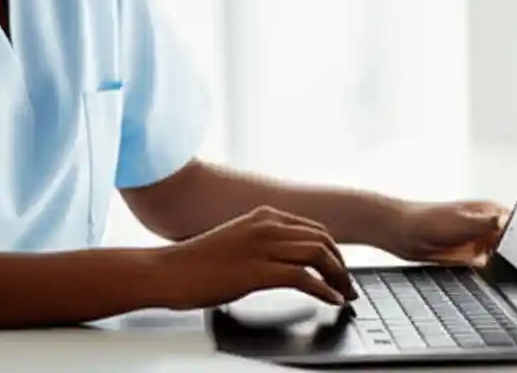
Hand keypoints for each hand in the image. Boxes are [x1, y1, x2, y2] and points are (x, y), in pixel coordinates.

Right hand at [152, 205, 358, 309]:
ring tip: (344, 294)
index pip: (314, 228)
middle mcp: (266, 225)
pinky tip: (330, 300)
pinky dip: (324, 290)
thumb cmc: (196, 262)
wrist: (168, 271)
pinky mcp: (258, 271)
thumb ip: (261, 244)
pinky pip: (304, 277)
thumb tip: (284, 260)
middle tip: (347, 285)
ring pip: (318, 255)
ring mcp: (263, 246)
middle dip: (341, 265)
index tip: (339, 270)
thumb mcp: (236, 242)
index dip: (333, 251)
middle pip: (322, 239)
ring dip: (338, 277)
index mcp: (263, 216)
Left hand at [384, 200, 509, 265]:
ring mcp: (479, 241)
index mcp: (490, 211)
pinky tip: (503, 278)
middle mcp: (487, 225)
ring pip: (505, 254)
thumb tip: (509, 222)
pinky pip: (491, 265)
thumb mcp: (461, 222)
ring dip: (512, 262)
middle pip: (516, 240)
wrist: (401, 234)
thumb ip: (487, 224)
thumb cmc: (426, 220)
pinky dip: (497, 271)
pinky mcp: (470, 256)